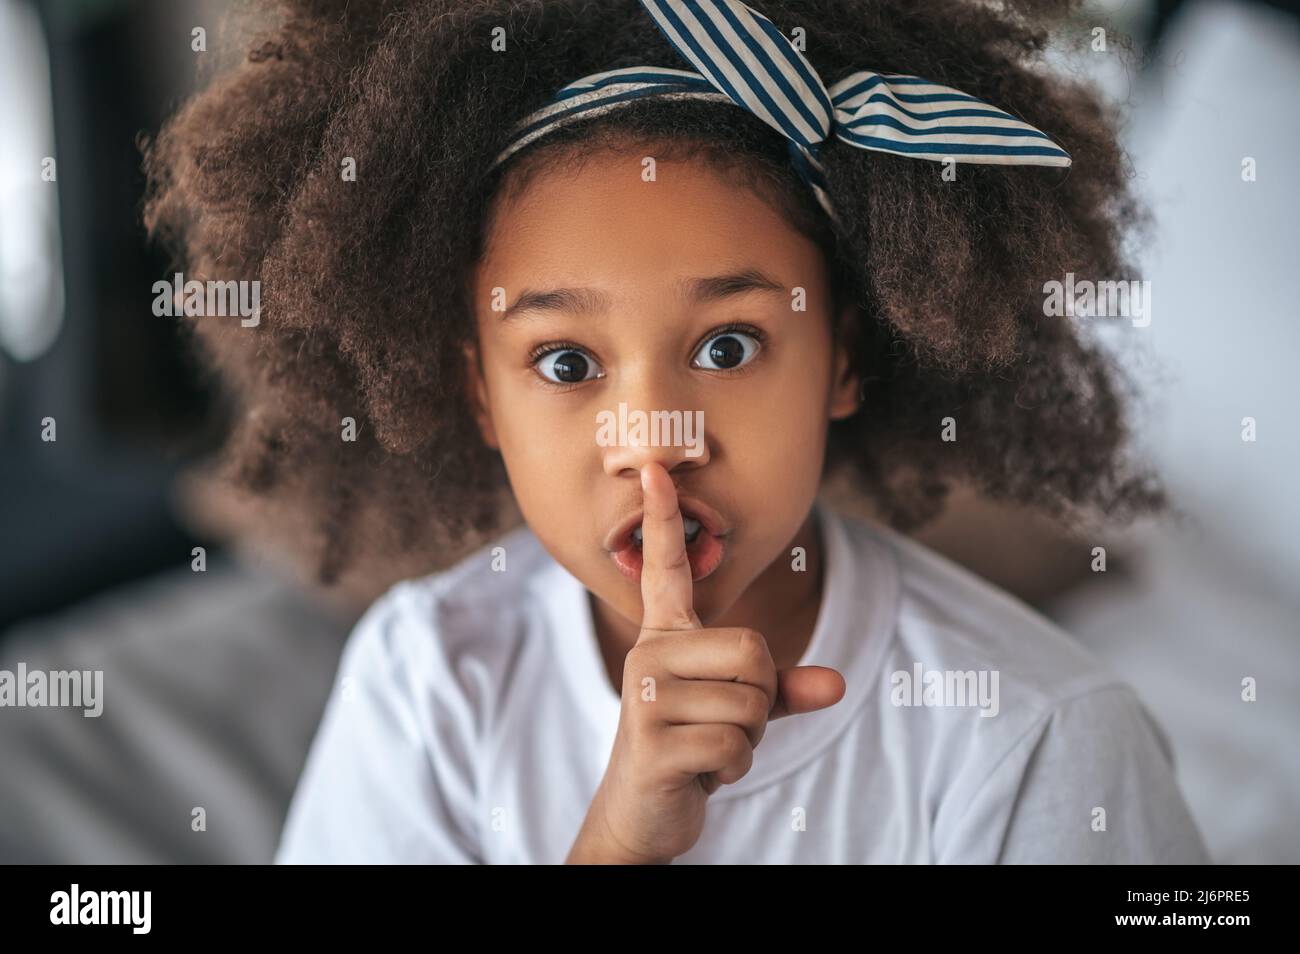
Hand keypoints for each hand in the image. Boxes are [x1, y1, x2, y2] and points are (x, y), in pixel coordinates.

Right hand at [569, 462, 845, 863]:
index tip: (655, 468)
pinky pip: (735, 743)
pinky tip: (701, 772)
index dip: (662, 517)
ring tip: (707, 748)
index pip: (666, 567)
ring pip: (750, 701)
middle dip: (760, 701)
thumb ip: (784, 690)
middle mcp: (649, 652)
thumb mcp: (739, 712)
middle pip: (754, 651)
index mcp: (665, 635)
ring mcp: (644, 693)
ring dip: (747, 739)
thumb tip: (835, 684)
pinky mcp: (651, 739)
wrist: (641, 812)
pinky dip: (734, 767)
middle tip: (722, 724)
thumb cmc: (690, 747)